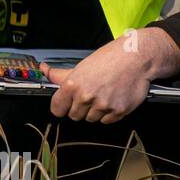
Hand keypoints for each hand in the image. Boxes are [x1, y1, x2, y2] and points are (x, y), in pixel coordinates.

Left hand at [39, 38, 156, 123]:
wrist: (135, 58)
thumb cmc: (108, 60)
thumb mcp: (80, 66)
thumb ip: (60, 75)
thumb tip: (44, 69)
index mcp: (73, 85)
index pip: (57, 109)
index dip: (61, 107)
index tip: (65, 104)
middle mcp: (86, 96)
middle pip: (74, 116)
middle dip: (79, 108)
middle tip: (89, 95)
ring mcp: (102, 105)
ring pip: (91, 119)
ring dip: (95, 111)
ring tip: (102, 95)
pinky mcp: (118, 111)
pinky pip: (107, 121)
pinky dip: (109, 113)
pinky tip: (112, 99)